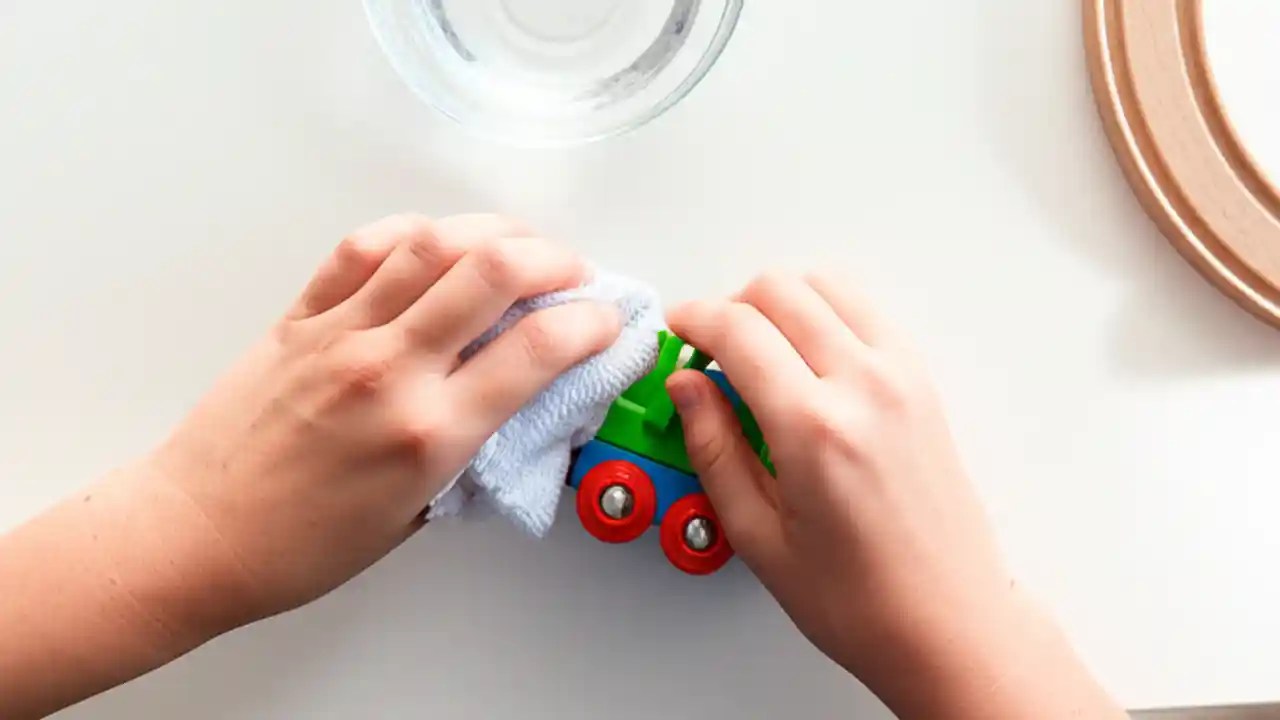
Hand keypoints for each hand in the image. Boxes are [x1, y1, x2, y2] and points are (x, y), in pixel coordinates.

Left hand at [143, 213, 619, 634]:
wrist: (197, 534)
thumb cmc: (302, 545)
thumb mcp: (419, 513)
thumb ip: (476, 449)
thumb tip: (524, 399)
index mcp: (429, 434)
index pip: (539, 348)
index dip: (592, 323)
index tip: (607, 322)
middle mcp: (389, 370)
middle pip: (494, 271)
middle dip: (555, 259)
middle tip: (573, 272)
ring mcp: (340, 334)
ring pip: (433, 243)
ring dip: (493, 231)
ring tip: (519, 242)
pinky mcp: (299, 317)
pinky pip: (363, 247)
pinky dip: (412, 231)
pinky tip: (437, 241)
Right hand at [665, 274, 1122, 718]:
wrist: (949, 622)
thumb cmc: (862, 600)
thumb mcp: (758, 536)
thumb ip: (714, 447)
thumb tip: (686, 387)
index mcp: (815, 428)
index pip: (738, 328)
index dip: (693, 320)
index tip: (677, 333)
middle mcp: (865, 388)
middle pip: (780, 289)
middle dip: (731, 306)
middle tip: (709, 351)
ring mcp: (902, 378)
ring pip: (827, 284)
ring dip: (781, 301)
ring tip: (757, 350)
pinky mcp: (923, 383)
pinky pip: (866, 312)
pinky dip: (826, 313)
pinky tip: (805, 357)